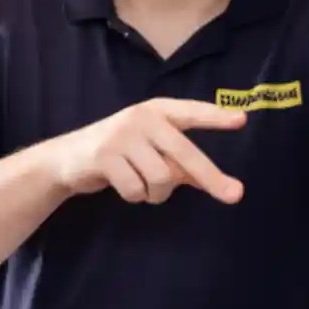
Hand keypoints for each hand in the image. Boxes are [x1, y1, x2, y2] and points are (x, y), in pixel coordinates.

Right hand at [45, 98, 246, 204]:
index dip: (215, 117)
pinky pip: (136, 190)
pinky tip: (122, 184)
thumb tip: (215, 182)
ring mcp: (122, 136)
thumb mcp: (150, 150)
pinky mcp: (104, 156)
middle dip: (211, 177)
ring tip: (143, 186)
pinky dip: (135, 196)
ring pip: (161, 178)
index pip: (191, 112)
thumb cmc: (119, 153)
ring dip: (157, 193)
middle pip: (184, 153)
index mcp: (157, 111)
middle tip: (235, 195)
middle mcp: (141, 118)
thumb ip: (181, 164)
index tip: (241, 120)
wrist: (66, 158)